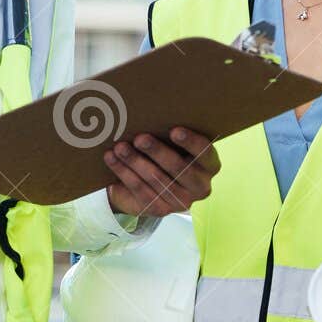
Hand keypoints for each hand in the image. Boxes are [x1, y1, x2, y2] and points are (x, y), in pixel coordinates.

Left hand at [102, 127, 218, 217]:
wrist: (151, 184)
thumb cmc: (166, 153)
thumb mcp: (174, 144)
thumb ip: (172, 133)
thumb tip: (153, 111)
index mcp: (210, 166)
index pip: (205, 153)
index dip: (190, 142)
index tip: (174, 131)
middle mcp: (200, 186)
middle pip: (178, 167)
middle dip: (157, 151)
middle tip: (139, 138)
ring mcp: (181, 202)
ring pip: (155, 179)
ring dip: (135, 161)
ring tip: (120, 147)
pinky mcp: (160, 210)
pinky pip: (139, 189)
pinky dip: (123, 172)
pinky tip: (112, 158)